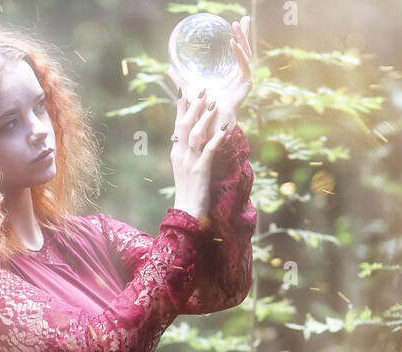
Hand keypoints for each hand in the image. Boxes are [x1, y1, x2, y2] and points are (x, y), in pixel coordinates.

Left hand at [167, 16, 252, 133]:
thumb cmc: (202, 108)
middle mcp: (240, 75)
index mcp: (232, 74)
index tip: (236, 23)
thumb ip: (181, 78)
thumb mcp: (190, 88)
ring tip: (235, 26)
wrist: (209, 122)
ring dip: (241, 38)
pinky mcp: (246, 84)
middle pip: (244, 49)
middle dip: (244, 33)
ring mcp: (245, 79)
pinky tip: (234, 43)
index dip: (238, 37)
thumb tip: (169, 68)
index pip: (237, 52)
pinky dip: (239, 54)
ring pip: (246, 54)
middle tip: (243, 19)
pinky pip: (244, 65)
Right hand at [169, 86, 226, 221]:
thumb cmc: (189, 193)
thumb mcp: (185, 170)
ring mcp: (189, 162)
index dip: (181, 107)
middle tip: (202, 89)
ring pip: (195, 134)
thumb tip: (196, 142)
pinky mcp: (200, 171)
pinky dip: (217, 138)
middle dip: (194, 106)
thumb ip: (188, 154)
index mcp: (176, 153)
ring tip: (214, 103)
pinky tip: (226, 129)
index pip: (177, 125)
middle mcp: (180, 154)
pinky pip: (208, 150)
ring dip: (205, 117)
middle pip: (184, 124)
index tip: (184, 90)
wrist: (187, 213)